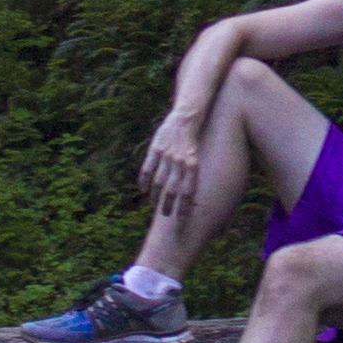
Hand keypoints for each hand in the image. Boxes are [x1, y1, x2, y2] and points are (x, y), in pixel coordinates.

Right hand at [137, 106, 203, 222]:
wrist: (187, 117)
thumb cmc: (194, 141)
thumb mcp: (198, 158)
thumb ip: (193, 177)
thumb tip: (194, 200)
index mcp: (193, 166)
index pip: (188, 193)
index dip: (184, 210)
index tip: (181, 224)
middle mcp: (180, 162)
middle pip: (172, 190)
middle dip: (168, 206)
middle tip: (164, 216)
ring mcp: (167, 155)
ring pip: (159, 181)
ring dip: (156, 195)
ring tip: (154, 206)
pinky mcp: (156, 148)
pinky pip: (148, 168)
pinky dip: (145, 180)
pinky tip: (144, 190)